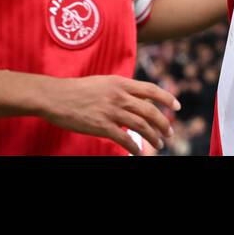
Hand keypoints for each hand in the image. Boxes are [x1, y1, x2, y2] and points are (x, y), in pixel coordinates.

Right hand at [42, 75, 179, 154]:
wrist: (56, 97)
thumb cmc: (78, 90)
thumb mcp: (104, 82)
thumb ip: (121, 88)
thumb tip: (138, 97)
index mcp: (121, 83)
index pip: (151, 90)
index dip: (167, 98)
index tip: (177, 106)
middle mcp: (120, 96)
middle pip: (150, 111)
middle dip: (163, 123)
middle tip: (169, 132)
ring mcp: (111, 111)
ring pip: (141, 125)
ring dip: (153, 136)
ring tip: (159, 143)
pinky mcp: (101, 126)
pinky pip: (124, 139)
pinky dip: (134, 147)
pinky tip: (138, 152)